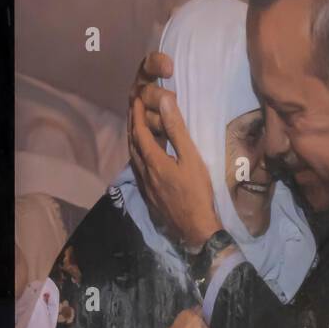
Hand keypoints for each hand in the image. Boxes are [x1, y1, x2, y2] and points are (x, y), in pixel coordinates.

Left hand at [127, 53, 221, 249]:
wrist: (195, 229)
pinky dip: (138, 154)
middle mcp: (143, 172)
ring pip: (133, 157)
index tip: (136, 98)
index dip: (137, 113)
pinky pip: (138, 168)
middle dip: (132, 124)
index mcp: (152, 161)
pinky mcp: (149, 195)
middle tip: (134, 108)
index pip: (139, 131)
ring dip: (133, 140)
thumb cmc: (197, 192)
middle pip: (131, 143)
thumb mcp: (191, 158)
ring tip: (138, 127)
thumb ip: (177, 130)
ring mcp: (145, 186)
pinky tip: (145, 155)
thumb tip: (164, 101)